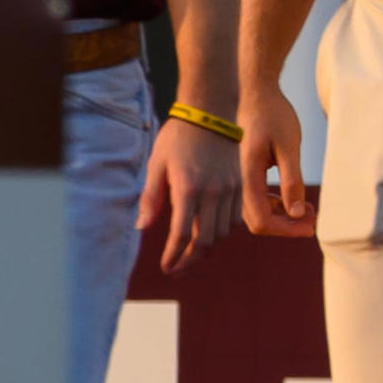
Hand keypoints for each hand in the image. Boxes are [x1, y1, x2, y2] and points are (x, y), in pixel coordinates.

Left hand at [139, 113, 242, 273]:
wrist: (211, 112)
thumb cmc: (179, 137)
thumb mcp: (157, 165)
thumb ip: (151, 199)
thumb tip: (142, 227)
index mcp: (189, 189)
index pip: (182, 235)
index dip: (173, 256)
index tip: (165, 267)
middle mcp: (213, 193)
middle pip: (206, 240)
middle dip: (191, 260)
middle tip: (177, 269)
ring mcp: (230, 189)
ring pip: (223, 233)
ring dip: (207, 250)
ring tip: (191, 257)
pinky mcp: (240, 185)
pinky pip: (235, 219)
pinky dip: (222, 233)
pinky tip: (209, 235)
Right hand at [238, 90, 315, 237]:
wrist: (253, 90)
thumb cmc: (272, 113)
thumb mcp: (288, 146)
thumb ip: (291, 180)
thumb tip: (298, 214)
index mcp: (246, 176)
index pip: (260, 220)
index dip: (286, 229)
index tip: (310, 226)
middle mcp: (236, 181)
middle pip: (256, 221)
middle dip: (286, 226)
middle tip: (313, 219)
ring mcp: (237, 177)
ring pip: (255, 211)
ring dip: (281, 216)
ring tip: (308, 210)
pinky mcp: (242, 172)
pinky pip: (254, 198)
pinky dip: (273, 204)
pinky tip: (290, 198)